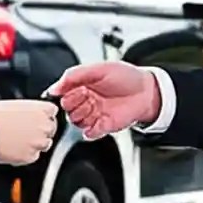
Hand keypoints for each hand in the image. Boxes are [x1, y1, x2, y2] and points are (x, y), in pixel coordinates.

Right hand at [0, 99, 58, 165]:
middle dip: (41, 130)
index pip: (53, 111)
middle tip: (26, 131)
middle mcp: (43, 125)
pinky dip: (26, 153)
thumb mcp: (12, 104)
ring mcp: (38, 142)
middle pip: (51, 128)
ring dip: (35, 142)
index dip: (44, 114)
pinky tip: (14, 148)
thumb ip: (27, 109)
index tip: (37, 117)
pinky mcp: (31, 156)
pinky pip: (34, 155)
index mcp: (40, 109)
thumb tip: (29, 114)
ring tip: (19, 140)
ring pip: (45, 143)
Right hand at [46, 61, 160, 139]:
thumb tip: (54, 88)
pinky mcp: (103, 126)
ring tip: (93, 106)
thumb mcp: (98, 69)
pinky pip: (89, 133)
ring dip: (81, 115)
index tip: (75, 88)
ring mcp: (95, 114)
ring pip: (76, 122)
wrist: (147, 91)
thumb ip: (74, 76)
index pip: (63, 94)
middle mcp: (87, 101)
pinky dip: (90, 129)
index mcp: (83, 86)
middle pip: (67, 109)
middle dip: (73, 103)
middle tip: (85, 96)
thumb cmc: (127, 77)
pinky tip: (97, 120)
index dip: (66, 93)